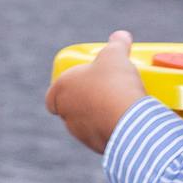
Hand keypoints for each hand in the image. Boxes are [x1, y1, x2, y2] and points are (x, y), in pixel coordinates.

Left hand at [46, 30, 149, 154]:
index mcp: (60, 92)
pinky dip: (112, 128)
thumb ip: (116, 44)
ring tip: (119, 104)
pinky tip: (126, 119)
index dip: (64, 90)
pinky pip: (103, 135)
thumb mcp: (115, 55)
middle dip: (86, 100)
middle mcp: (66, 115)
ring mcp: (80, 133)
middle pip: (71, 108)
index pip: (52, 96)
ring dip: (99, 115)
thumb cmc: (114, 84)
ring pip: (87, 123)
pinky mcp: (97, 146)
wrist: (129, 119)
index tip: (81, 84)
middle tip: (104, 90)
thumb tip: (120, 36)